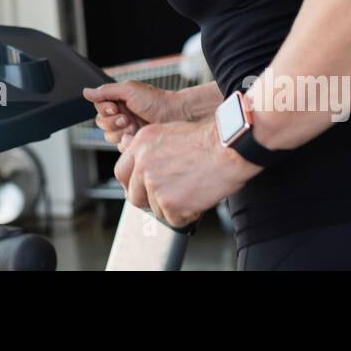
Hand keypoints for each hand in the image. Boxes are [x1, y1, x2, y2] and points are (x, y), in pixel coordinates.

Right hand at [83, 81, 181, 147]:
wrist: (175, 116)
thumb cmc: (156, 100)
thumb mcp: (129, 89)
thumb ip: (106, 91)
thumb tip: (86, 92)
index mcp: (119, 101)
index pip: (99, 108)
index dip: (105, 110)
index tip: (115, 107)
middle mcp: (121, 115)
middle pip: (102, 124)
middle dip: (113, 122)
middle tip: (127, 118)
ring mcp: (128, 130)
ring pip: (110, 137)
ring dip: (120, 132)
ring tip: (133, 126)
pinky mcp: (134, 143)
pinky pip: (120, 148)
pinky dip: (127, 142)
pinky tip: (136, 136)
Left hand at [113, 119, 259, 228]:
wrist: (230, 147)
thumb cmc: (208, 139)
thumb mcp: (169, 131)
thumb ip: (148, 146)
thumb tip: (129, 149)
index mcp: (141, 144)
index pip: (121, 172)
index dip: (131, 184)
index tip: (140, 189)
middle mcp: (143, 164)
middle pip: (134, 196)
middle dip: (149, 201)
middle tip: (167, 199)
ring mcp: (155, 185)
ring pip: (156, 209)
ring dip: (173, 207)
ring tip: (192, 191)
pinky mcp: (170, 203)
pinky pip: (173, 219)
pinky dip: (186, 215)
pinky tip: (198, 199)